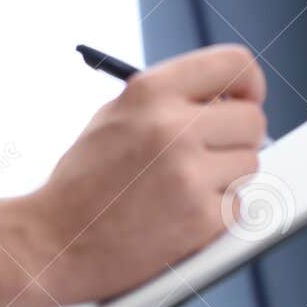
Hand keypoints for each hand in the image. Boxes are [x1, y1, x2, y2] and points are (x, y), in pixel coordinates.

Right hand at [0, 45, 266, 306]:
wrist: (53, 242)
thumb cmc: (84, 181)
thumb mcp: (117, 116)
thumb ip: (172, 100)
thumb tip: (230, 99)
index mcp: (151, 92)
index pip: (234, 64)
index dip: (249, 83)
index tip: (247, 98)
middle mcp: (173, 128)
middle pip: (253, 120)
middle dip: (238, 137)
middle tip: (214, 151)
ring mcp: (189, 176)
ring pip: (250, 163)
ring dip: (227, 176)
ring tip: (184, 186)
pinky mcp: (201, 220)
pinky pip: (238, 205)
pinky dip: (217, 212)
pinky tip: (180, 213)